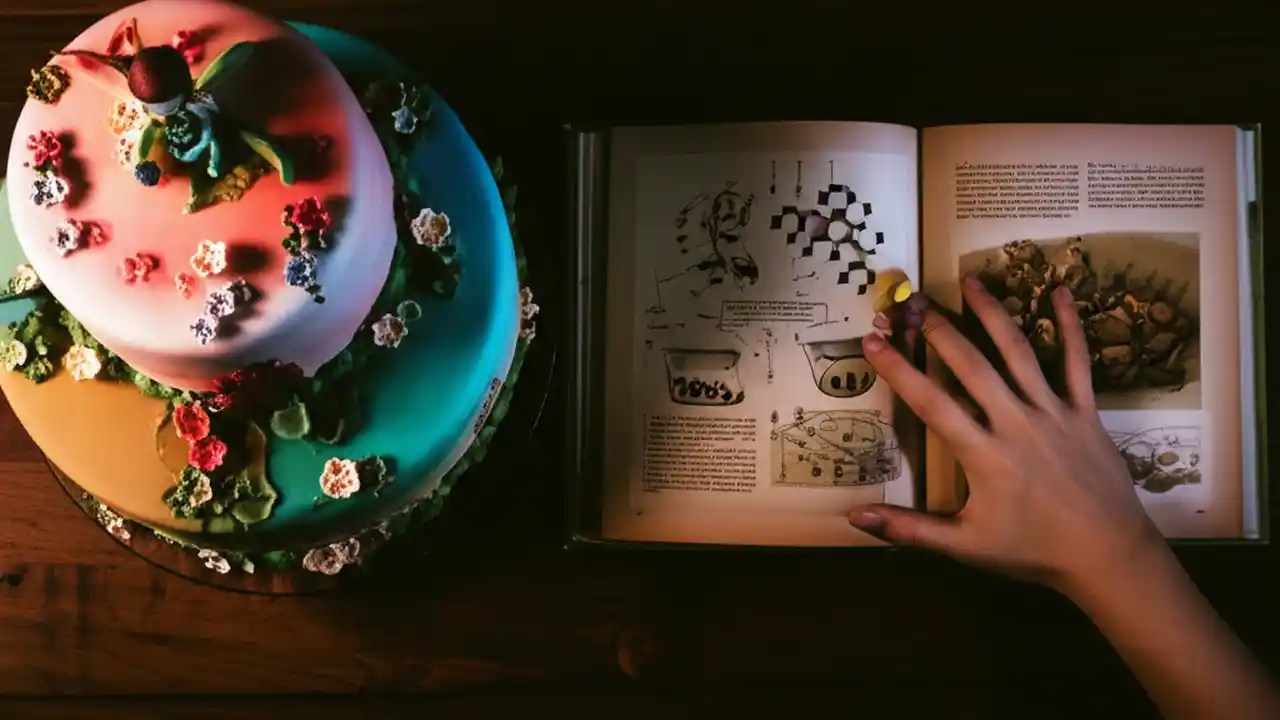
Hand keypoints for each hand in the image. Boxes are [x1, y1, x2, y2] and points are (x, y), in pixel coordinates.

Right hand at [850, 275, 1166, 593]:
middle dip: (938, 329)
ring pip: (1018, 352)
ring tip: (969, 280)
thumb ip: (908, 528)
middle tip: (912, 300)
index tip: (872, 339)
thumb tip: (853, 517)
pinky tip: (1060, 291)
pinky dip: (1068, 325)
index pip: (930, 402)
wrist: (1109, 557)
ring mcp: (1054, 412)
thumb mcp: (964, 546)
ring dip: (991, 313)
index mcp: (982, 454)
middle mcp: (1015, 422)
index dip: (898, 368)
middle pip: (971, 364)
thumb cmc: (1032, 551)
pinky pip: (1077, 362)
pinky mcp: (1086, 412)